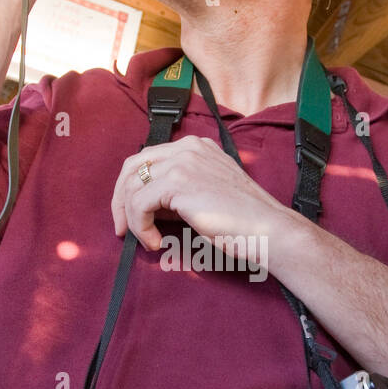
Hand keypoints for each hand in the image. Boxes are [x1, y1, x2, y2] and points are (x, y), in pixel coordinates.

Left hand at [111, 136, 287, 253]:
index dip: (131, 188)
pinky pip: (140, 204)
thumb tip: (145, 208)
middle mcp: (187, 148)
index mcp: (195, 147)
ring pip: (133, 187)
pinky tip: (155, 241)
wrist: (266, 229)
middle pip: (132, 167)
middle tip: (121, 229)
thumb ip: (177, 192)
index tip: (129, 216)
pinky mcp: (178, 182)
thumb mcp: (205, 194)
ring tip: (147, 240)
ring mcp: (182, 162)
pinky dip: (140, 226)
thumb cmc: (242, 221)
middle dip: (120, 200)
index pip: (147, 158)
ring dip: (132, 219)